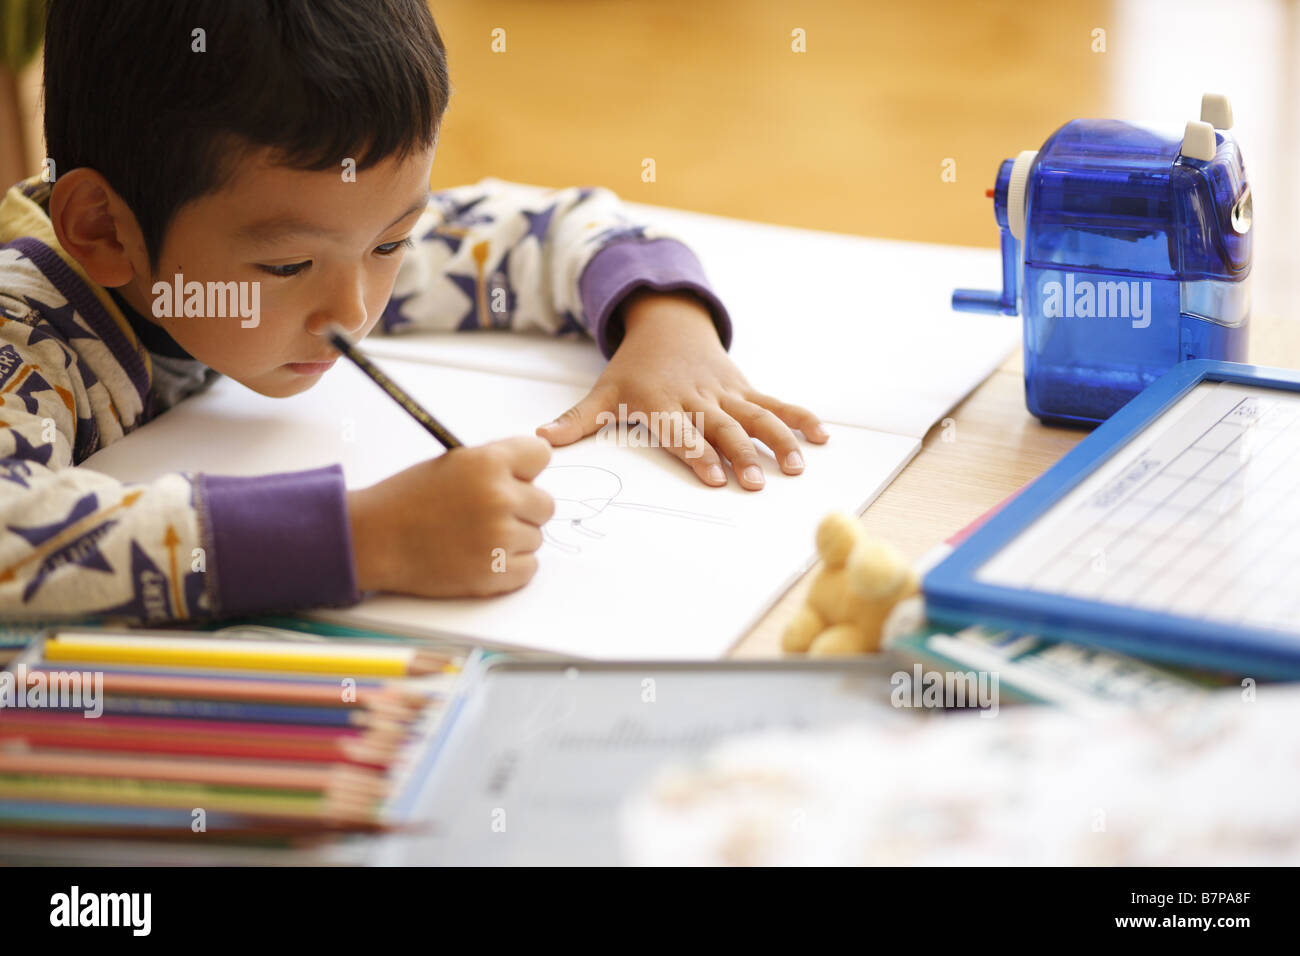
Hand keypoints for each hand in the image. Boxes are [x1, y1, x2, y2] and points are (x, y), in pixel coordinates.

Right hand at [347, 436, 554, 596]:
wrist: (376, 539)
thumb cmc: (408, 499)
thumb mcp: (452, 463)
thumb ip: (495, 464)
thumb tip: (533, 474)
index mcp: (488, 463)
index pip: (541, 455)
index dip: (525, 469)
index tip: (513, 477)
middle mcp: (499, 498)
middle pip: (545, 503)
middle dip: (522, 508)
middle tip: (487, 513)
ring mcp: (499, 539)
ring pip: (536, 537)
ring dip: (514, 539)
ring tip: (475, 536)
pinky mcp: (495, 574)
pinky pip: (529, 567)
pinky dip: (510, 567)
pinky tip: (480, 556)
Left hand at [536, 290, 827, 489]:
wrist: (667, 323)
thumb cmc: (634, 367)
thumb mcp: (604, 392)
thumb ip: (576, 421)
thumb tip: (538, 440)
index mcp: (662, 403)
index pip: (681, 432)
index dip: (697, 454)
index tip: (714, 477)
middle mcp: (697, 398)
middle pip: (722, 428)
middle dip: (740, 454)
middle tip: (755, 482)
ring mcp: (725, 392)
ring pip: (755, 416)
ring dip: (778, 440)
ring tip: (796, 465)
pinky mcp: (744, 388)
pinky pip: (774, 403)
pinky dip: (799, 417)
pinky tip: (821, 436)